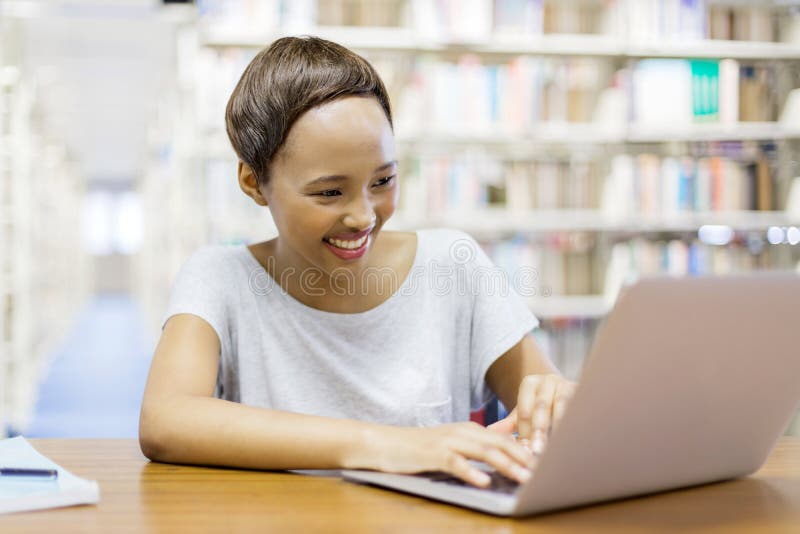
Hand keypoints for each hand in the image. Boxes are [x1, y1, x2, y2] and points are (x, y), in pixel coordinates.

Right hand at [369, 423, 534, 487]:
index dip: (526, 450)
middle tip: (544, 471)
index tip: (547, 462)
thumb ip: (476, 448)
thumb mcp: (450, 445)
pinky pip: (455, 463)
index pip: (505, 439)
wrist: (384, 443)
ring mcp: (447, 442)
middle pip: (500, 443)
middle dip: (524, 457)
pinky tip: (484, 482)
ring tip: (524, 478)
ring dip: (506, 464)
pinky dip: (471, 472)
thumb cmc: (418, 448)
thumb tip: (504, 453)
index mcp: (468, 430)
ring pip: (483, 451)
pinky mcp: (432, 454)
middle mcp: (462, 432)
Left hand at [487, 374, 576, 456]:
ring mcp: (567, 384)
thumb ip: (508, 423)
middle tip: (537, 450)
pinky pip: (580, 408)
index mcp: (530, 383)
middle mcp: (549, 380)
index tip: (525, 451)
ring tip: (558, 447)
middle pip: (542, 408)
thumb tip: (489, 431)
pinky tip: (576, 439)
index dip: (524, 432)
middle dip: (539, 431)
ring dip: (559, 428)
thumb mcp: (524, 412)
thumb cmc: (540, 407)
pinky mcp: (584, 391)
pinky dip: (577, 424)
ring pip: (562, 407)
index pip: (525, 410)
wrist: (564, 392)